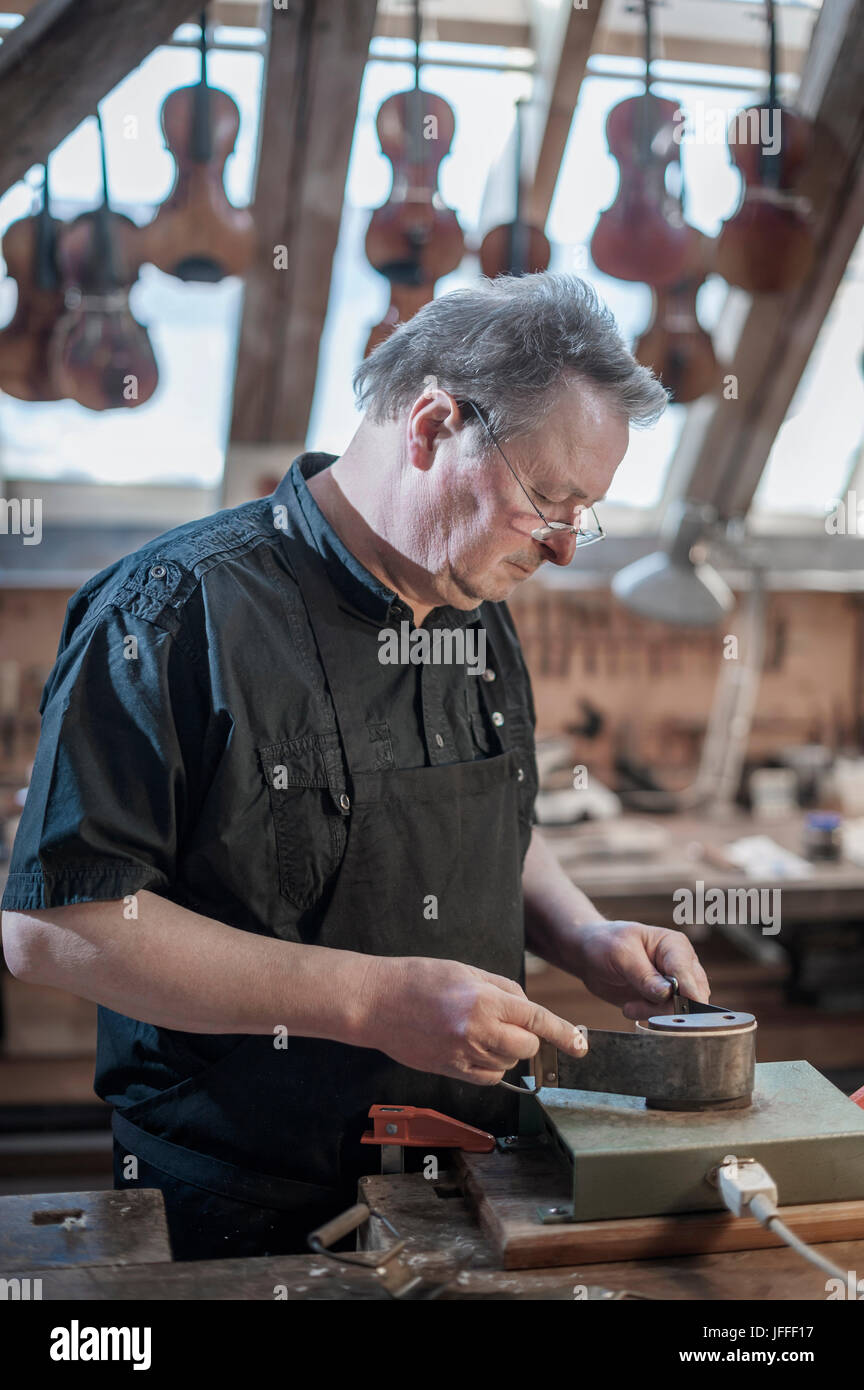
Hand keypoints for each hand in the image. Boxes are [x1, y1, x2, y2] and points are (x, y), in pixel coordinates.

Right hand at [359, 955, 586, 1084]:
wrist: (377, 1002)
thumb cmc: (418, 979)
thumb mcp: (466, 970)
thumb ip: (503, 989)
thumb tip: (527, 1008)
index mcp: (484, 1001)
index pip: (536, 1019)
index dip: (563, 1033)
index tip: (579, 1045)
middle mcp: (478, 1031)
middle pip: (527, 1046)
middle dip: (525, 1035)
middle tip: (504, 1019)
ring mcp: (464, 1055)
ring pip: (508, 1063)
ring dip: (505, 1049)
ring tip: (478, 1028)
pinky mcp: (452, 1071)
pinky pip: (489, 1078)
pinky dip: (490, 1065)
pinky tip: (472, 1046)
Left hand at [568, 921, 710, 1020]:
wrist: (590, 955)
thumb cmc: (606, 944)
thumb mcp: (621, 954)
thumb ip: (644, 975)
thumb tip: (667, 994)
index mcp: (675, 945)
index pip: (688, 972)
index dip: (686, 992)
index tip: (674, 1006)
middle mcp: (681, 965)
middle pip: (692, 995)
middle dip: (666, 1008)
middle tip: (636, 1006)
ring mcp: (675, 984)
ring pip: (681, 1010)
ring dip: (654, 1014)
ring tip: (630, 1006)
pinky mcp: (664, 1000)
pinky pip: (666, 1017)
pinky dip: (649, 1016)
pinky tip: (630, 1007)